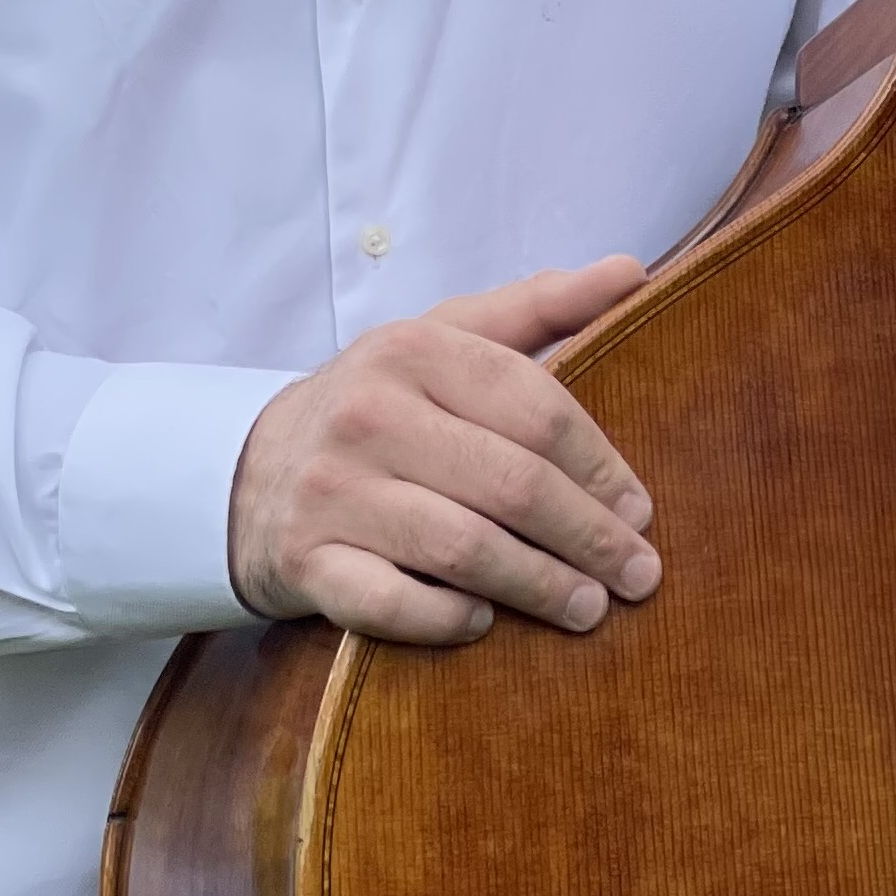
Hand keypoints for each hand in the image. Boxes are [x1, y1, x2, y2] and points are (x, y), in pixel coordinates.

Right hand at [227, 258, 660, 647]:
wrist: (252, 469)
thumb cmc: (380, 405)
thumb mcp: (446, 339)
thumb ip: (539, 307)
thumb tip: (634, 271)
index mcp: (413, 349)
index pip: (535, 408)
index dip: (600, 465)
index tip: (642, 509)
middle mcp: (369, 413)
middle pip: (511, 483)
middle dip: (589, 536)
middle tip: (639, 575)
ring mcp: (334, 489)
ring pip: (463, 547)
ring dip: (539, 586)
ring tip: (590, 609)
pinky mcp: (307, 559)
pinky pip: (392, 602)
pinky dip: (446, 619)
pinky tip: (484, 623)